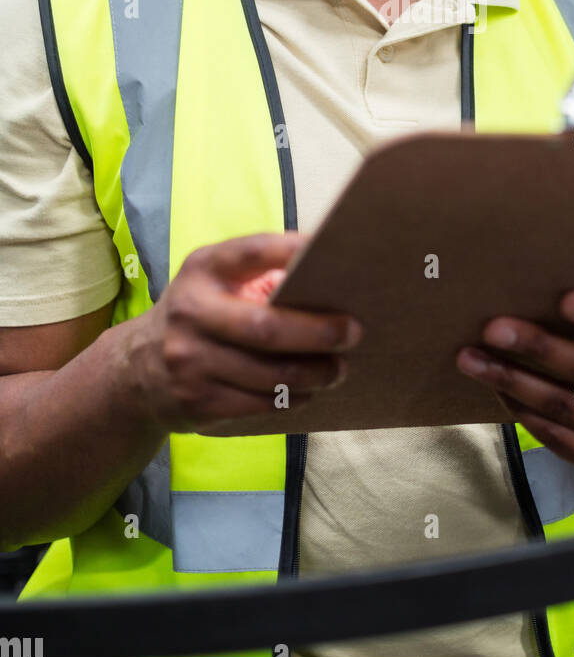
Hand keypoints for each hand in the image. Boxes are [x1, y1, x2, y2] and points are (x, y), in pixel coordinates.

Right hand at [126, 232, 362, 436]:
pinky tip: (308, 391)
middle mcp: (191, 312)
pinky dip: (292, 398)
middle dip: (319, 332)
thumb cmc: (199, 312)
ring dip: (314, 374)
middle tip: (353, 332)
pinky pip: (259, 405)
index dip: (294, 251)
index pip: (253, 252)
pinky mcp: (196, 402)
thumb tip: (329, 264)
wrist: (135, 369)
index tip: (332, 251)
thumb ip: (261, 269)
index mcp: (203, 269)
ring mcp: (190, 361)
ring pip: (269, 375)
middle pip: (267, 328)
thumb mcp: (216, 279)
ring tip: (339, 369)